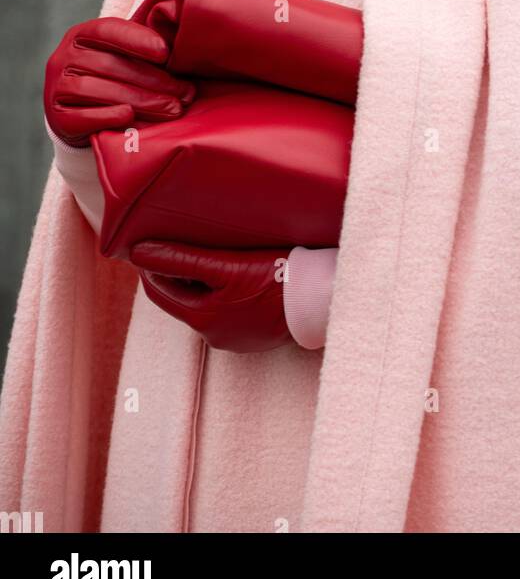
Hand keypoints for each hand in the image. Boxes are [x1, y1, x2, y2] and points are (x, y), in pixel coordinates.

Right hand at [44, 16, 196, 146]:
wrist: (78, 116)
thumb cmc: (111, 79)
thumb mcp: (122, 57)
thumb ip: (144, 51)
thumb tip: (186, 52)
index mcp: (81, 35)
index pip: (108, 30)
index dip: (138, 39)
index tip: (166, 52)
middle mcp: (63, 57)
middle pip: (111, 65)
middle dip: (154, 80)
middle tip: (186, 93)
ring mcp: (56, 87)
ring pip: (100, 90)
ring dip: (141, 100)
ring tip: (173, 108)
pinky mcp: (56, 116)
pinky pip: (83, 116)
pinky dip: (109, 116)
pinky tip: (131, 117)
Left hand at [129, 240, 291, 353]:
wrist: (322, 298)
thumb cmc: (277, 278)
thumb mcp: (226, 265)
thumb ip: (181, 259)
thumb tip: (138, 253)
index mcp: (202, 319)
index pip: (159, 291)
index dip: (151, 265)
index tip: (148, 241)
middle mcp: (214, 335)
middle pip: (181, 298)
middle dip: (175, 272)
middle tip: (175, 240)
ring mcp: (235, 337)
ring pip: (204, 304)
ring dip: (199, 282)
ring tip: (205, 251)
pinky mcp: (254, 335)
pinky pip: (226, 311)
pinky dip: (221, 292)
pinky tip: (232, 272)